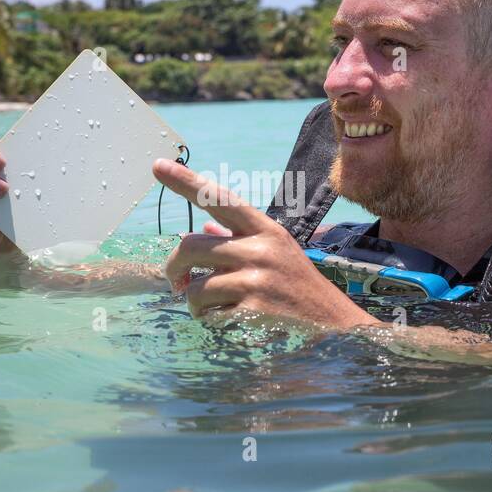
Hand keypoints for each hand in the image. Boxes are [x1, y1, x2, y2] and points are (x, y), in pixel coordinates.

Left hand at [154, 159, 377, 328]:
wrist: (334, 326)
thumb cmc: (299, 287)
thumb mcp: (277, 253)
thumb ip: (239, 239)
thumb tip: (205, 224)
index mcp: (265, 230)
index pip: (218, 198)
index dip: (185, 182)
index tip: (157, 165)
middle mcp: (259, 249)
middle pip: (190, 245)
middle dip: (174, 266)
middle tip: (175, 281)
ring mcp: (256, 280)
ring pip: (195, 288)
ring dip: (194, 303)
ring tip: (210, 308)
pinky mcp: (252, 312)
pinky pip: (209, 315)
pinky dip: (211, 321)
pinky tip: (230, 321)